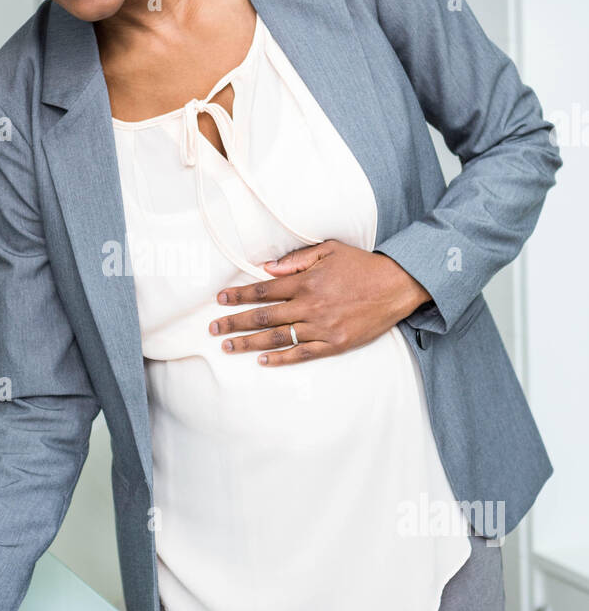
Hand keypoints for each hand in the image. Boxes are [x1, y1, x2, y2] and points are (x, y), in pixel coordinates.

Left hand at [207, 240, 431, 365]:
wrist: (397, 286)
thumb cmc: (362, 265)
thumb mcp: (329, 250)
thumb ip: (296, 259)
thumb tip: (266, 268)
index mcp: (306, 281)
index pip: (263, 291)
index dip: (239, 296)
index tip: (221, 300)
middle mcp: (310, 305)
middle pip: (264, 317)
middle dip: (235, 322)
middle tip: (213, 329)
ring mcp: (322, 327)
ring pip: (278, 338)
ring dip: (249, 343)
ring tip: (228, 347)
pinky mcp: (335, 343)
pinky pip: (302, 354)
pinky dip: (281, 358)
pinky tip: (262, 360)